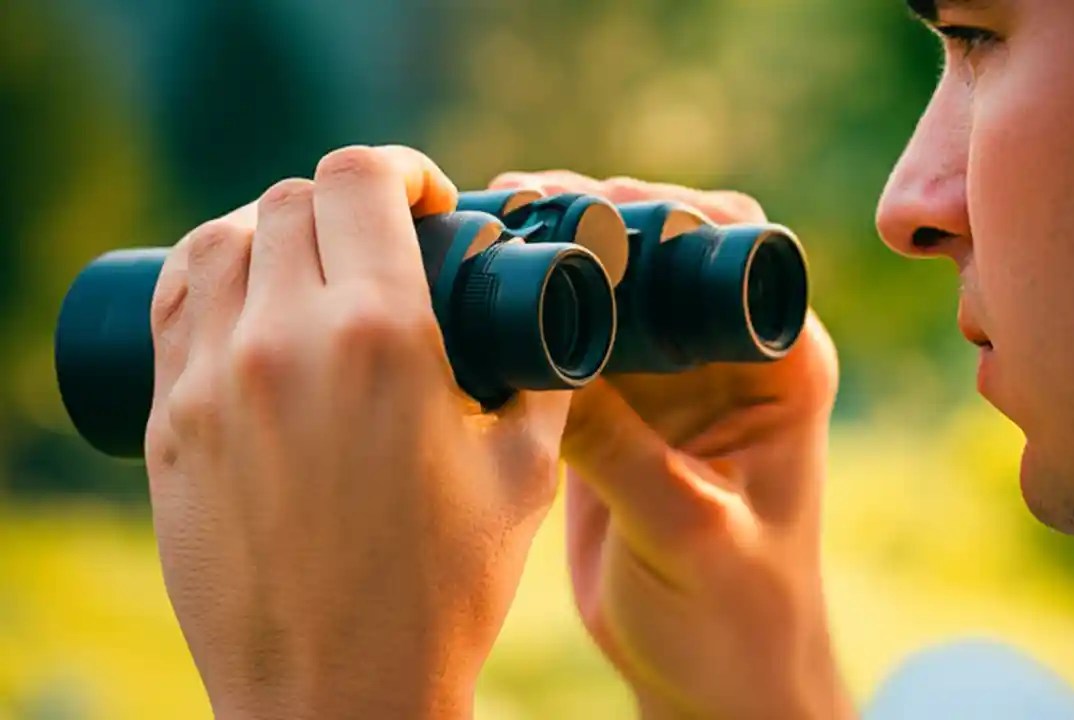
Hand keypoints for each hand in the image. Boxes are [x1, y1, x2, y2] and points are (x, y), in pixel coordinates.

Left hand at [147, 146, 570, 719]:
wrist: (338, 695)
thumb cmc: (444, 592)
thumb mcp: (523, 474)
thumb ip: (541, 379)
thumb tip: (549, 322)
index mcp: (383, 340)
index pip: (362, 179)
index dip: (403, 170)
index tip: (428, 199)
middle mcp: (284, 342)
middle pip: (291, 200)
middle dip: (347, 203)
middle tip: (383, 243)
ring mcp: (211, 382)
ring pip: (221, 240)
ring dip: (275, 232)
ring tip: (314, 270)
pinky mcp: (169, 424)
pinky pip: (176, 306)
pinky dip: (216, 279)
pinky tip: (252, 307)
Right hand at [490, 172, 851, 718]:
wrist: (712, 680)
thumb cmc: (735, 621)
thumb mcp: (688, 534)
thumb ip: (623, 452)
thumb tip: (543, 360)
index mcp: (777, 367)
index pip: (733, 247)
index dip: (665, 213)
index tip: (587, 205)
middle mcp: (725, 359)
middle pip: (663, 251)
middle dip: (593, 220)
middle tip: (515, 204)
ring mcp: (668, 382)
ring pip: (609, 290)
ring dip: (552, 261)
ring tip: (480, 238)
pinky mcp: (618, 412)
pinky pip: (571, 344)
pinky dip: (528, 322)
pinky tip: (475, 306)